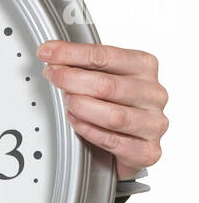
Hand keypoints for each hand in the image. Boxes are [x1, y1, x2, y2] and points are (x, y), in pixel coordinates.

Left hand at [37, 41, 167, 178]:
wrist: (135, 142)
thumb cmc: (118, 105)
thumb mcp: (105, 77)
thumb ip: (83, 66)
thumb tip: (52, 54)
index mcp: (144, 67)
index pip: (106, 55)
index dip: (72, 53)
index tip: (48, 51)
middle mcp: (153, 93)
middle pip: (108, 85)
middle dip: (71, 79)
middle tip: (52, 76)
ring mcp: (153, 123)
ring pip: (113, 116)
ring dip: (82, 107)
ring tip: (67, 103)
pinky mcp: (147, 150)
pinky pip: (112, 141)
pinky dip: (88, 130)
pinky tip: (76, 122)